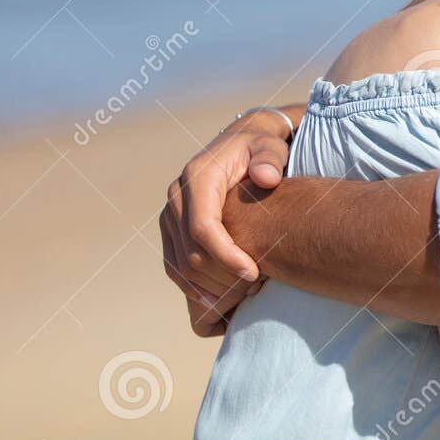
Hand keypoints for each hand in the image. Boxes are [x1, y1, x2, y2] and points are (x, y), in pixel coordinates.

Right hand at [159, 110, 292, 330]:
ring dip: (209, 288)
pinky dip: (197, 287)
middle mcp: (177, 197)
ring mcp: (170, 215)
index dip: (225, 256)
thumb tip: (266, 177)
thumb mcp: (269, 146)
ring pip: (179, 266)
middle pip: (189, 252)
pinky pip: (176, 267)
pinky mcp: (171, 230)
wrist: (241, 142)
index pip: (202, 227)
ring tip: (245, 294)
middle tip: (256, 288)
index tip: (253, 273)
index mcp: (197, 178)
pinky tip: (225, 297)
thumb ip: (270, 158)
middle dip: (222, 277)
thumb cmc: (260, 146)